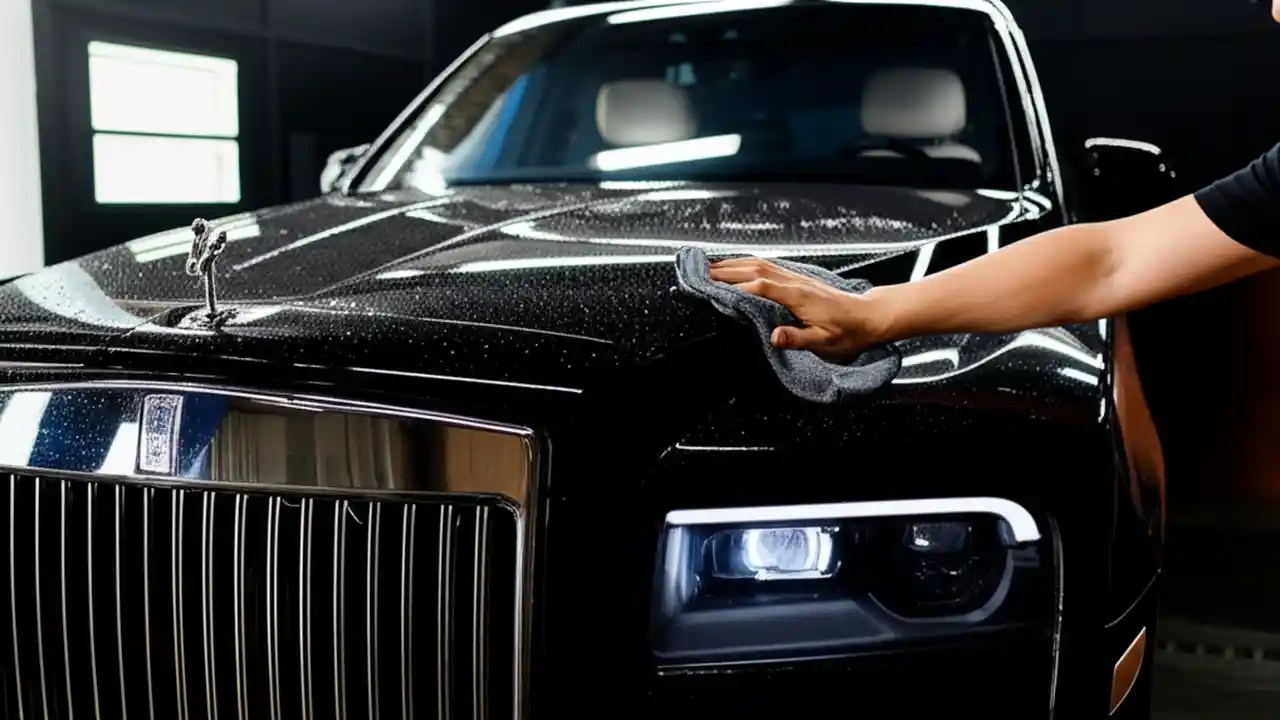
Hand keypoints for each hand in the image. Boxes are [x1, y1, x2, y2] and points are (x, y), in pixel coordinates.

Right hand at [708, 257, 885, 361]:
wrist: (868, 317)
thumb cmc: (848, 331)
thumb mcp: (825, 342)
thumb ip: (798, 339)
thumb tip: (774, 337)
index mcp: (799, 296)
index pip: (761, 286)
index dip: (737, 286)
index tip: (714, 288)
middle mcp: (795, 282)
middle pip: (756, 269)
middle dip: (728, 270)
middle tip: (702, 273)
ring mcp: (797, 278)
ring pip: (761, 264)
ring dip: (736, 263)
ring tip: (713, 266)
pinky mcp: (798, 279)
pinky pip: (769, 266)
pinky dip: (749, 264)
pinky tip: (740, 266)